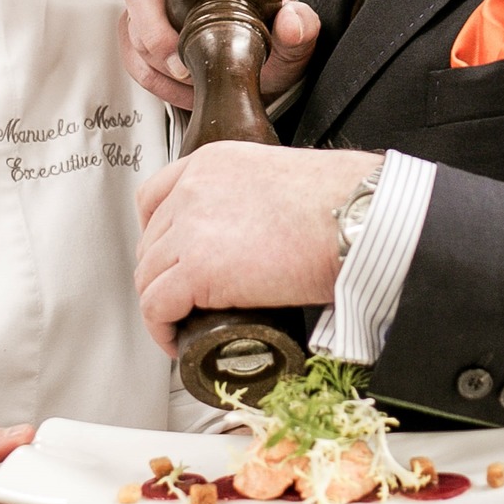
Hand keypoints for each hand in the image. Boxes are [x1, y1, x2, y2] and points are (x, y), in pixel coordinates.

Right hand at [121, 0, 320, 110]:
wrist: (262, 71)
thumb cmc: (274, 39)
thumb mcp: (297, 34)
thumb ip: (302, 25)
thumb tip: (291, 22)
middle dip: (153, 27)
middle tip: (180, 61)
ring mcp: (158, 4)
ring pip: (131, 22)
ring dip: (154, 60)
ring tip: (191, 79)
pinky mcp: (144, 34)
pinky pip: (130, 53)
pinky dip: (152, 77)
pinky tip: (180, 88)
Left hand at [136, 141, 380, 353]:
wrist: (355, 220)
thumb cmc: (341, 205)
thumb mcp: (281, 180)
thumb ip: (258, 196)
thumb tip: (264, 231)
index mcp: (212, 164)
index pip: (154, 198)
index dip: (155, 236)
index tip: (166, 257)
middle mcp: (192, 189)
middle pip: (150, 241)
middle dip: (161, 274)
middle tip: (181, 298)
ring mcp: (189, 228)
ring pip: (148, 276)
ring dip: (161, 305)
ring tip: (182, 323)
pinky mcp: (197, 268)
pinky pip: (157, 306)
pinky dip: (162, 329)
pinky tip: (178, 340)